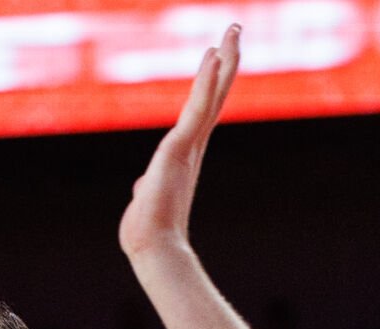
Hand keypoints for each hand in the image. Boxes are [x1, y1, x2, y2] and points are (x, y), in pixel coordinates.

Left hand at [118, 25, 239, 259]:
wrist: (153, 248)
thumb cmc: (148, 231)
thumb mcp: (147, 199)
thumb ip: (148, 186)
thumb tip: (144, 186)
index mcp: (186, 154)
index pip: (202, 110)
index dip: (211, 81)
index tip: (217, 54)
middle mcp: (193, 146)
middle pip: (215, 94)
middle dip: (226, 61)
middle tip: (235, 30)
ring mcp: (189, 145)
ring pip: (211, 95)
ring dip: (223, 61)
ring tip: (233, 31)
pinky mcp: (180, 147)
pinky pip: (197, 109)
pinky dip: (206, 83)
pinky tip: (215, 56)